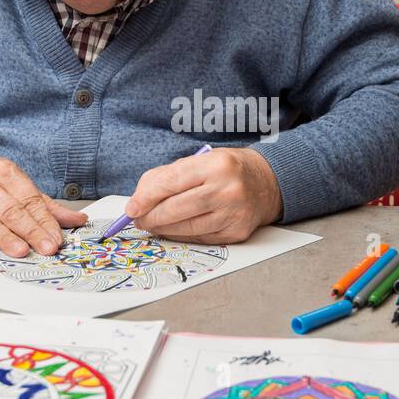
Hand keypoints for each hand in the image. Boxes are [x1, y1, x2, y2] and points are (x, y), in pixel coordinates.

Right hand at [0, 145, 86, 255]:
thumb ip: (47, 206)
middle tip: (47, 248)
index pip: (30, 200)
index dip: (45, 221)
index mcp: (7, 175)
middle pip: (12, 211)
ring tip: (21, 251)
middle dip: (31, 231)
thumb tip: (78, 220)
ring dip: (5, 237)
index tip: (57, 238)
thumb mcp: (18, 185)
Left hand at [125, 148, 282, 243]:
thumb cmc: (226, 170)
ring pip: (187, 228)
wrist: (266, 183)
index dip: (147, 197)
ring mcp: (234, 214)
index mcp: (216, 165)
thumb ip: (167, 176)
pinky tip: (173, 230)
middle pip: (177, 209)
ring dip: (163, 229)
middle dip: (152, 217)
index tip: (132, 208)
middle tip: (138, 220)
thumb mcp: (200, 161)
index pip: (172, 182)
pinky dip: (182, 235)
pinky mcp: (236, 232)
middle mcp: (228, 189)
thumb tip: (138, 201)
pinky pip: (200, 238)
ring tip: (152, 225)